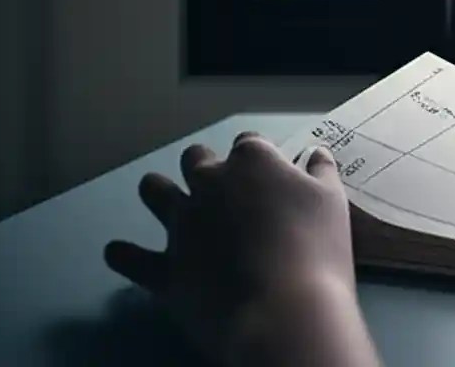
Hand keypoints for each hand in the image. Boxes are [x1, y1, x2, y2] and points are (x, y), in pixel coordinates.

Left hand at [104, 133, 367, 364]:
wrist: (285, 311)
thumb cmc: (317, 250)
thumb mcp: (332, 202)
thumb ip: (320, 172)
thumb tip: (314, 154)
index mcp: (253, 163)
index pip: (249, 143)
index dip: (258, 158)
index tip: (268, 173)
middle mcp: (210, 184)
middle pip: (197, 159)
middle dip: (205, 166)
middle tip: (221, 187)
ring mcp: (182, 225)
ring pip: (154, 191)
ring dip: (158, 191)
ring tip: (165, 198)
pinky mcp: (164, 267)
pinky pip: (129, 256)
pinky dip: (124, 254)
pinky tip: (121, 252)